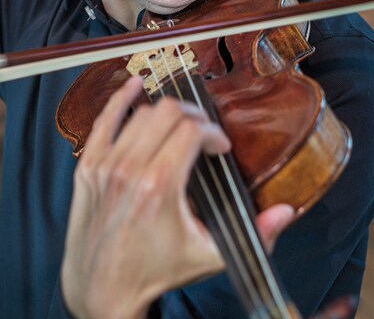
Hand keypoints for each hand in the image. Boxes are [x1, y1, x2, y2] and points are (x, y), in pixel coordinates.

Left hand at [61, 77, 295, 318]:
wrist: (103, 287)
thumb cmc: (154, 270)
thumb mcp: (209, 255)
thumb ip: (256, 234)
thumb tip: (286, 212)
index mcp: (159, 186)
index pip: (191, 131)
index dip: (213, 133)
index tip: (220, 146)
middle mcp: (128, 170)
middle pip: (166, 114)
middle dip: (193, 117)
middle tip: (204, 133)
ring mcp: (104, 165)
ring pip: (139, 114)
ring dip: (165, 113)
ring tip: (179, 124)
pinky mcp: (87, 167)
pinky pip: (103, 120)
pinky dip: (118, 99)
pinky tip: (133, 86)